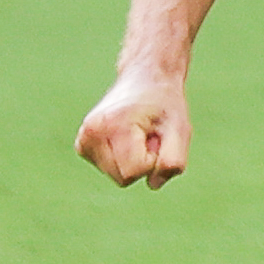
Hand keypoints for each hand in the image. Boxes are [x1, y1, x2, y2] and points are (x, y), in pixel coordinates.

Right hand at [77, 70, 191, 187]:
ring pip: (116, 176)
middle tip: (149, 135)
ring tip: (139, 134)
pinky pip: (110, 170)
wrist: (146, 80)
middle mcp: (91, 133)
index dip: (153, 161)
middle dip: (143, 162)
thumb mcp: (180, 129)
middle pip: (123, 178)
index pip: (134, 172)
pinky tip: (128, 137)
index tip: (157, 137)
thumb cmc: (165, 105)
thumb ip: (173, 160)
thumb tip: (153, 183)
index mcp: (112, 126)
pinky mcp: (83, 146)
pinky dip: (124, 159)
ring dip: (134, 161)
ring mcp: (84, 140)